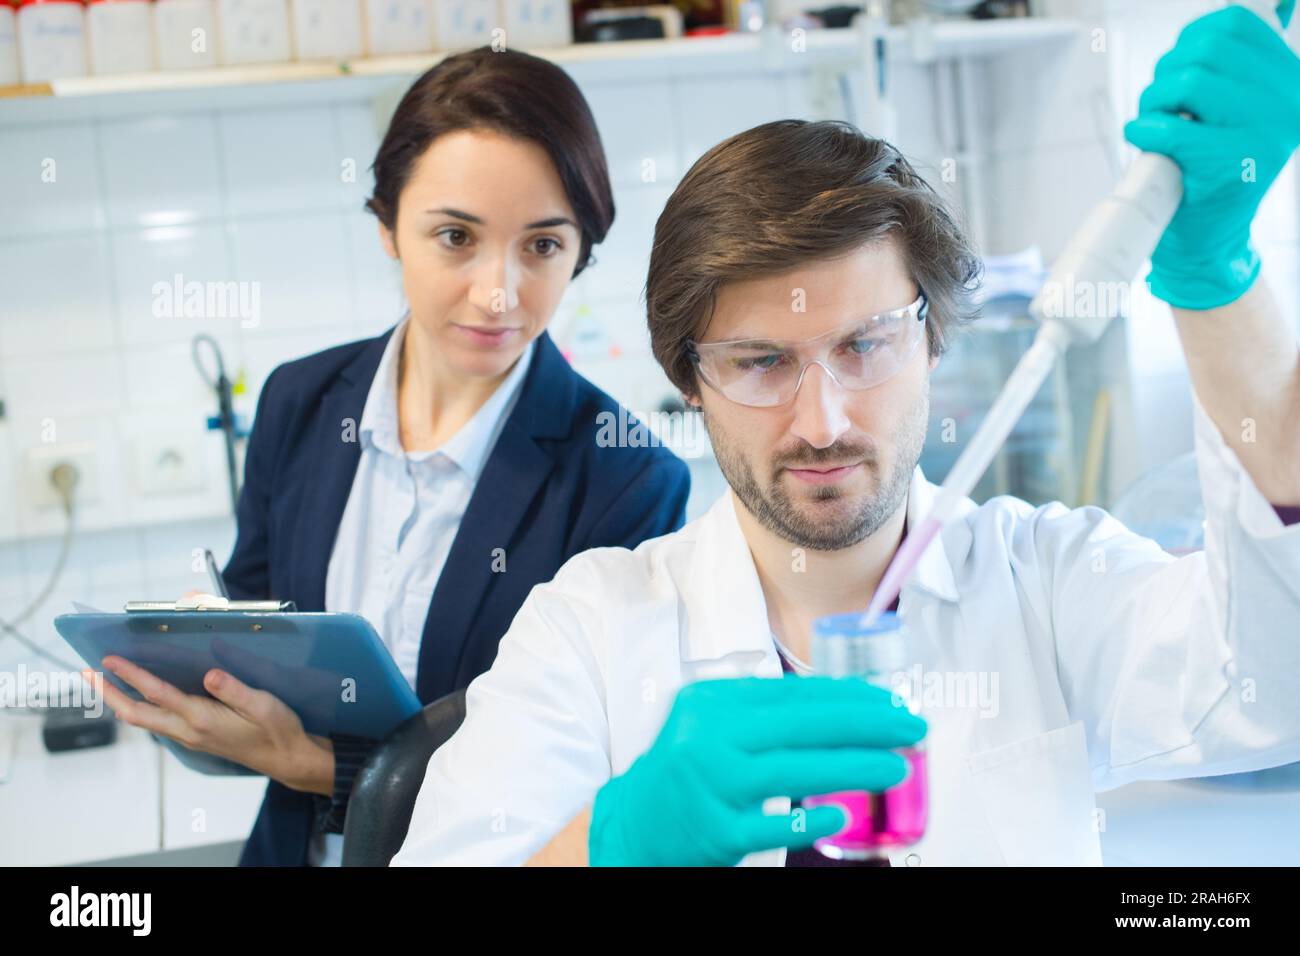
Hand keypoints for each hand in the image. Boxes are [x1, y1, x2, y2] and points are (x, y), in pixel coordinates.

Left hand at [86, 656, 332, 794]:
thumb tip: (209, 674)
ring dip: (120, 701)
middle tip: (86, 673)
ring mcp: (190, 736)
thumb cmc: (277, 730)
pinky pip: (157, 722)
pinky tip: (140, 697)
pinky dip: (140, 707)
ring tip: (104, 683)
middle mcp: (189, 730)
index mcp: (202, 719)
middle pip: (137, 713)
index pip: (158, 694)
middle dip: (108, 693)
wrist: (286, 758)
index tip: (110, 660)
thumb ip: (235, 690)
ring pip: (144, 720)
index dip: (132, 675)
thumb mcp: (263, 705)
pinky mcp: (195, 736)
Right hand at [588, 675, 926, 866]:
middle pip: (799, 727)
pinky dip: (806, 820)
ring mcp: (710, 786)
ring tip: (896, 767)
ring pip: (792, 772)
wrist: (631, 824)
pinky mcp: (714, 831)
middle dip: (864, 725)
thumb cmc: (685, 769)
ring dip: (852, 768)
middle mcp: (708, 739)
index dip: (847, 697)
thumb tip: (843, 706)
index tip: (890, 702)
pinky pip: (770, 825)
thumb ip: (761, 710)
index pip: (791, 695)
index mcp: (712, 704)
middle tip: (911, 727)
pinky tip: (839, 815)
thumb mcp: (711, 723)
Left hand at [1123, 3, 1299, 308]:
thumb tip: (1209, 25)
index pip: (1236, 22)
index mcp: (1289, 80)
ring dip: (1153, 101)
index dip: (1191, 38)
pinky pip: (1169, 126)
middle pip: (1206, 49)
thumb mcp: (1235, 111)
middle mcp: (1286, 102)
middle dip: (1166, 73)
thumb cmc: (1210, 168)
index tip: (1178, 67)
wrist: (1208, 237)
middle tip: (1160, 103)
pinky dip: (1142, 130)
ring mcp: (1262, 132)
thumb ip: (1228, 69)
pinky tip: (1145, 141)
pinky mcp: (1228, 162)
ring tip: (1155, 123)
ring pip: (1186, 82)